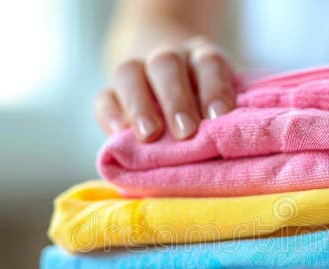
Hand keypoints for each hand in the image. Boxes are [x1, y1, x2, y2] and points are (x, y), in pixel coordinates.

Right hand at [94, 38, 235, 141]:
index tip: (218, 116)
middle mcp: (168, 59)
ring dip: (139, 104)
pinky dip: (109, 113)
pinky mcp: (111, 93)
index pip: (208, 63)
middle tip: (186, 131)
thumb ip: (220, 121)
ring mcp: (136, 72)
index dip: (215, 87)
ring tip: (149, 135)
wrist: (168, 86)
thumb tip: (225, 148)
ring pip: (129, 72)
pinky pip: (104, 96)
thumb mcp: (218, 106)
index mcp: (200, 59)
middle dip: (176, 99)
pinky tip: (118, 133)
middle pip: (167, 64)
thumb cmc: (205, 109)